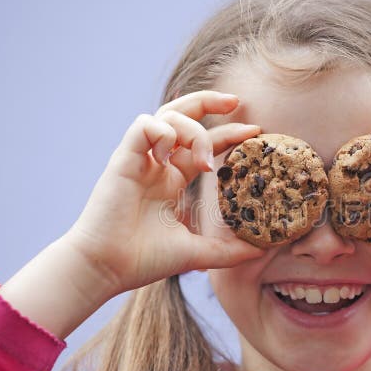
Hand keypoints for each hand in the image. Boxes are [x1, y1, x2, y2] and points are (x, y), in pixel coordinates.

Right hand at [64, 90, 265, 299]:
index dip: (228, 133)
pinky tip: (169, 158)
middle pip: (183, 114)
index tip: (253, 131)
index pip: (203, 143)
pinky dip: (163, 132)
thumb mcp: (197, 253)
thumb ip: (229, 250)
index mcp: (172, 179)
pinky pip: (144, 126)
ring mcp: (140, 159)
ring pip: (167, 115)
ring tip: (203, 162)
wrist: (107, 269)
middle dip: (210, 102)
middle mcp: (157, 164)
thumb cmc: (144, 260)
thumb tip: (263, 249)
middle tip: (236, 101)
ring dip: (193, 130)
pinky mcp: (123, 159)